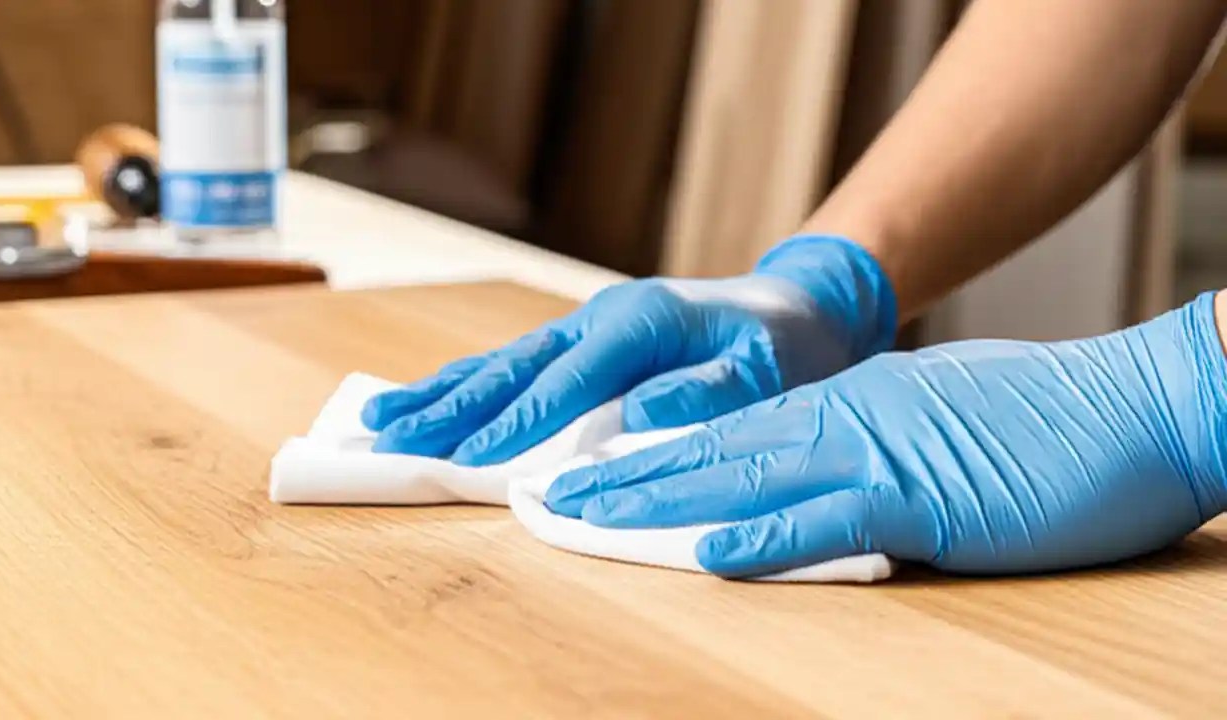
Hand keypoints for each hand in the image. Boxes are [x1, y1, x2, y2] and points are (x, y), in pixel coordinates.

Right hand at [364, 235, 895, 465]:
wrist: (796, 304)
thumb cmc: (785, 346)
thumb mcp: (769, 370)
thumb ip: (709, 390)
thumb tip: (640, 414)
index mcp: (640, 323)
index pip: (564, 382)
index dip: (514, 424)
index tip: (464, 460)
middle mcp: (602, 317)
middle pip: (513, 368)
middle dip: (449, 408)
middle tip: (386, 440)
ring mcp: (587, 325)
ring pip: (501, 362)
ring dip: (442, 394)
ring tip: (380, 418)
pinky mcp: (583, 340)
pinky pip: (516, 364)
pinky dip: (468, 384)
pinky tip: (430, 400)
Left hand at [545, 292, 1226, 576]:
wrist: (1133, 402)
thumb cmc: (1039, 420)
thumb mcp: (931, 420)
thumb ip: (866, 442)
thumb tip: (817, 475)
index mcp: (844, 406)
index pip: (729, 432)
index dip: (653, 454)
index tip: (592, 472)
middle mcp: (843, 420)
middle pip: (711, 451)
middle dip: (623, 475)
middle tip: (546, 493)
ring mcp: (879, 453)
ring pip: (745, 477)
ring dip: (659, 498)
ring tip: (582, 514)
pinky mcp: (926, 496)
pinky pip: (830, 519)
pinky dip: (768, 537)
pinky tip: (711, 553)